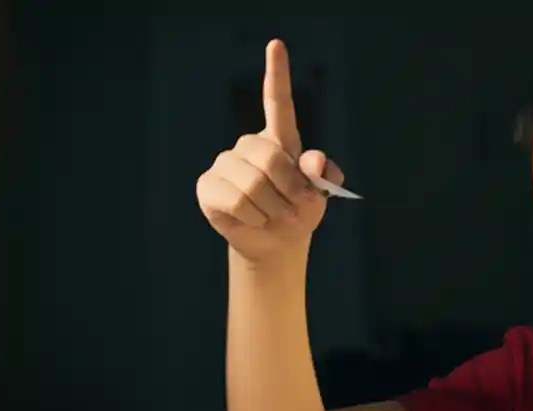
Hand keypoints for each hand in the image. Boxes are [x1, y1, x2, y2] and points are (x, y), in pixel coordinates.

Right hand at [196, 39, 345, 264]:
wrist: (276, 243)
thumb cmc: (299, 212)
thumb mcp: (321, 196)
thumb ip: (324, 176)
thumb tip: (314, 159)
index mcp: (279, 140)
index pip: (278, 103)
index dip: (277, 74)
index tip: (276, 45)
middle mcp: (250, 145)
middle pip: (270, 159)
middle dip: (290, 191)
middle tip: (296, 210)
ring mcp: (225, 163)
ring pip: (254, 184)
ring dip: (274, 210)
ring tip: (275, 216)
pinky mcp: (208, 185)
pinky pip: (237, 200)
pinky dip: (254, 217)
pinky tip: (253, 219)